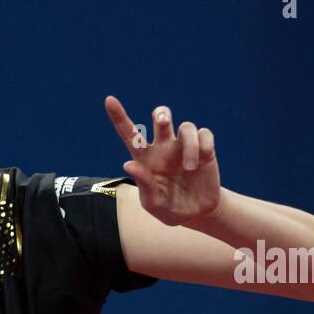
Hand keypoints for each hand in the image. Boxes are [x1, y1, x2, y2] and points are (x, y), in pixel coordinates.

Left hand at [104, 96, 222, 226]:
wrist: (197, 213)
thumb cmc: (169, 207)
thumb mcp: (153, 203)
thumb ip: (143, 185)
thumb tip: (129, 164)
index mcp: (145, 158)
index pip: (130, 134)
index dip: (119, 117)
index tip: (109, 100)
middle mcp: (163, 148)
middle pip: (160, 117)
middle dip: (161, 114)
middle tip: (162, 122)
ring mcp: (183, 147)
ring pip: (186, 126)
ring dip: (189, 145)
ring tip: (190, 168)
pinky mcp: (204, 149)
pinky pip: (204, 134)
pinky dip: (203, 145)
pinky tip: (203, 161)